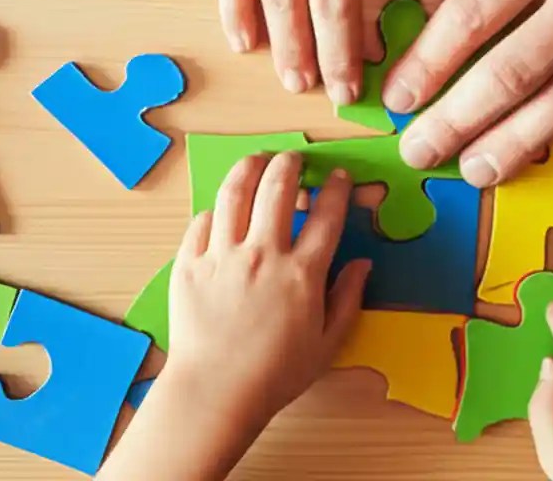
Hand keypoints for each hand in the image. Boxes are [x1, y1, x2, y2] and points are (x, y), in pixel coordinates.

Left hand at [98, 153, 369, 480]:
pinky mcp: (189, 264)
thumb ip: (347, 299)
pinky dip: (213, 211)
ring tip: (256, 160)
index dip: (336, 188)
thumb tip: (362, 264)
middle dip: (289, 165)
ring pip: (234, 193)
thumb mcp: (327, 343)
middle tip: (293, 160)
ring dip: (249, 168)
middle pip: (277, 188)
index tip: (339, 177)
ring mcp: (222, 256)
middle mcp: (263, 254)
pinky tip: (220, 210)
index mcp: (302, 273)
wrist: (216, 392)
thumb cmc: (275, 375)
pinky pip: (201, 222)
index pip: (326, 214)